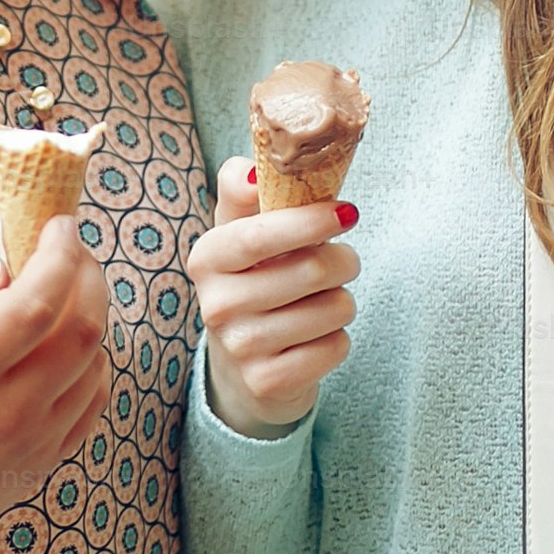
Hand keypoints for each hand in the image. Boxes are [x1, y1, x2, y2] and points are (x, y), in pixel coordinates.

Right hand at [0, 220, 112, 552]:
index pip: (36, 302)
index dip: (60, 255)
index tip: (60, 226)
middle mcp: (7, 410)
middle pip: (83, 330)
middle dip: (89, 277)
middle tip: (73, 252)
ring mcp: (31, 443)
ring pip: (95, 366)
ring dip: (93, 318)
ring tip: (68, 292)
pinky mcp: (41, 465)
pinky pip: (92, 405)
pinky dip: (93, 364)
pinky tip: (69, 344)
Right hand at [190, 157, 357, 435]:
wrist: (243, 362)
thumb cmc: (254, 278)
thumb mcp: (241, 230)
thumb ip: (243, 188)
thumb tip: (253, 171)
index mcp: (207, 258)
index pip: (259, 236)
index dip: (309, 222)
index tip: (346, 212)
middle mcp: (216, 305)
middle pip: (311, 270)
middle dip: (344, 260)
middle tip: (344, 260)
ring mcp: (240, 348)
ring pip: (333, 309)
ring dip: (343, 301)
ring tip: (323, 301)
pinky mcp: (268, 382)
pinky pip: (336, 347)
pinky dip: (338, 339)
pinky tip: (315, 338)